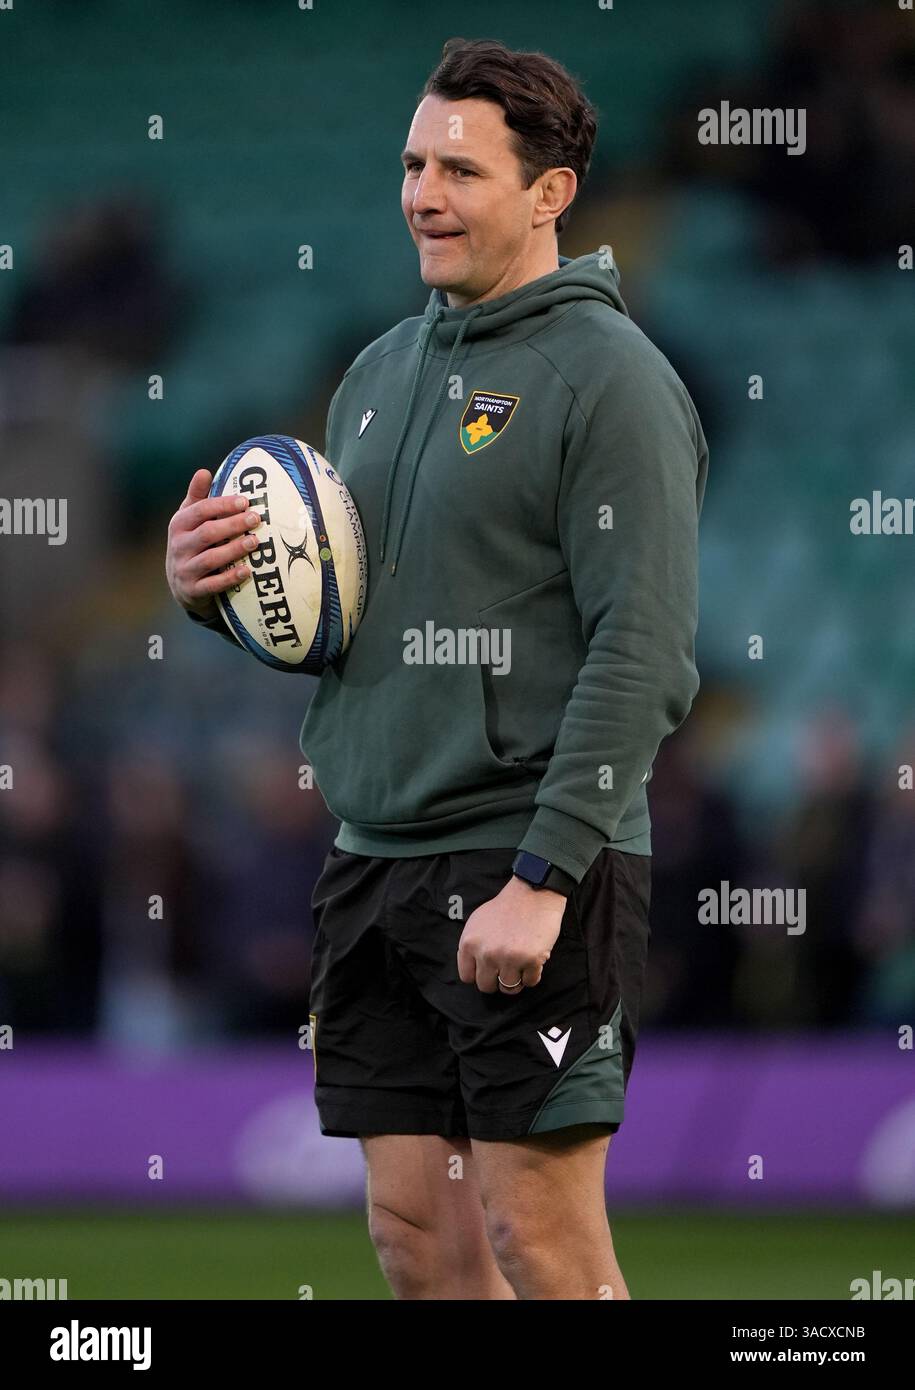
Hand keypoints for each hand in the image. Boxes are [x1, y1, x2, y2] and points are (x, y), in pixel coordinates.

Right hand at [165, 468, 262, 618]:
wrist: (181, 584)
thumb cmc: (192, 543)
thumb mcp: (189, 520)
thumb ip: (198, 498)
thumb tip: (204, 471)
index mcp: (179, 525)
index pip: (200, 511)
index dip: (222, 505)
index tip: (244, 501)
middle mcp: (179, 546)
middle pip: (207, 533)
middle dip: (232, 525)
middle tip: (255, 518)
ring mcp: (185, 569)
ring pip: (210, 559)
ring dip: (233, 550)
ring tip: (255, 542)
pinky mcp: (193, 591)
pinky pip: (213, 585)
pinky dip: (230, 578)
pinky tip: (247, 571)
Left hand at [457, 876, 566, 994]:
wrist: (533, 892)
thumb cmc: (506, 907)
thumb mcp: (477, 922)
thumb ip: (471, 945)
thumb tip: (473, 968)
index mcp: (470, 943)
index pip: (467, 977)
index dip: (479, 974)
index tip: (488, 969)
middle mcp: (486, 953)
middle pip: (486, 986)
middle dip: (496, 980)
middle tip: (506, 969)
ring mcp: (509, 958)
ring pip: (509, 988)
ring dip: (516, 980)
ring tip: (520, 966)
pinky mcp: (531, 960)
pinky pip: (530, 982)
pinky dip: (533, 975)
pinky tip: (533, 962)